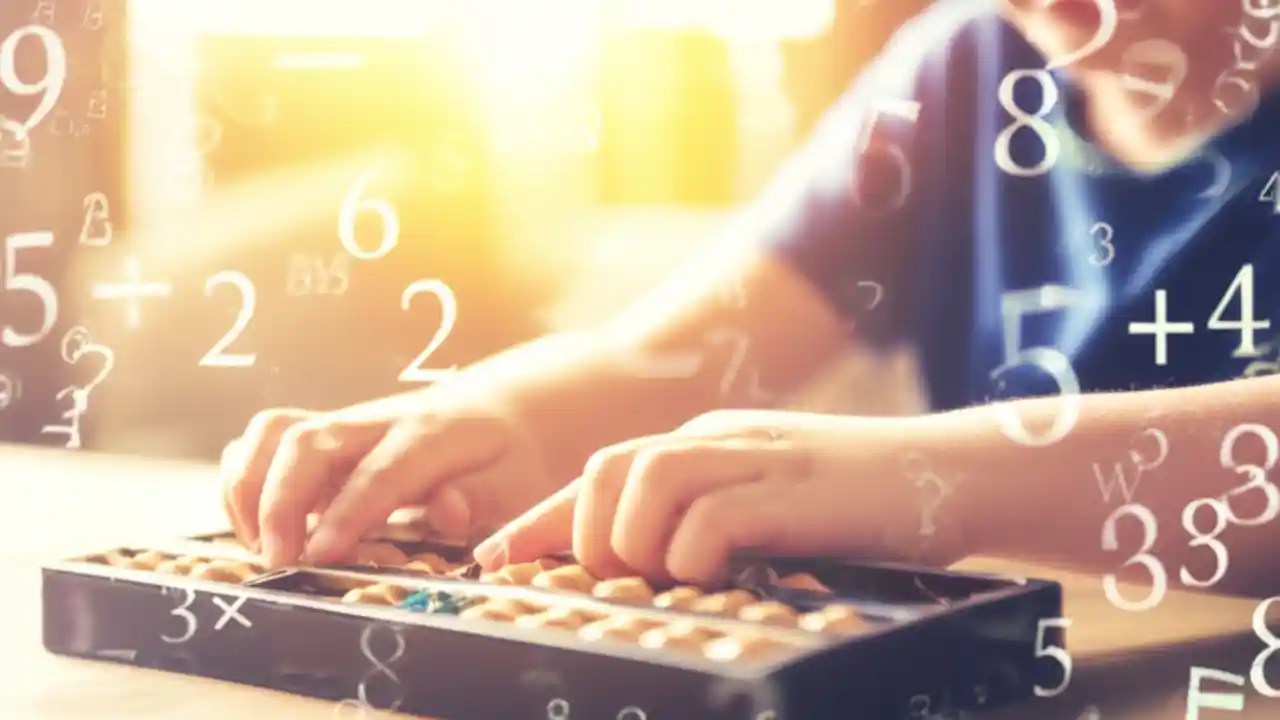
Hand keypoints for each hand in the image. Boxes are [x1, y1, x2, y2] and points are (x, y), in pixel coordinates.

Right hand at [221, 382, 561, 567]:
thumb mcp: (518, 482)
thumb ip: (483, 497)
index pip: (380, 472)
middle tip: (278, 563)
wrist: (506, 409)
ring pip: (273, 432)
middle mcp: (377, 422)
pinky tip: (262, 530)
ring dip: (248, 488)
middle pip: (308, 442)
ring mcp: (345, 425)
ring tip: (260, 547)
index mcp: (432, 436)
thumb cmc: (512, 457)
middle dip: (279, 502)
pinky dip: (246, 481)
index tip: (318, 556)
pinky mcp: (324, 438)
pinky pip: (265, 442)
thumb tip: (447, 511)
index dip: (346, 514)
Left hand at [474, 410, 973, 584]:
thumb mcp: (765, 506)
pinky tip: (719, 573)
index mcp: (705, 442)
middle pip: (608, 467)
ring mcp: (755, 457)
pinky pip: (711, 517)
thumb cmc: (852, 506)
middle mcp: (718, 439)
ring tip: (668, 578)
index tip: (492, 560)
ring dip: (638, 543)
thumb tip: (644, 571)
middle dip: (584, 533)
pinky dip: (696, 553)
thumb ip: (705, 523)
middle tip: (615, 579)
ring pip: (647, 480)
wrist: (946, 473)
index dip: (539, 520)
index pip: (600, 472)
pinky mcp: (792, 488)